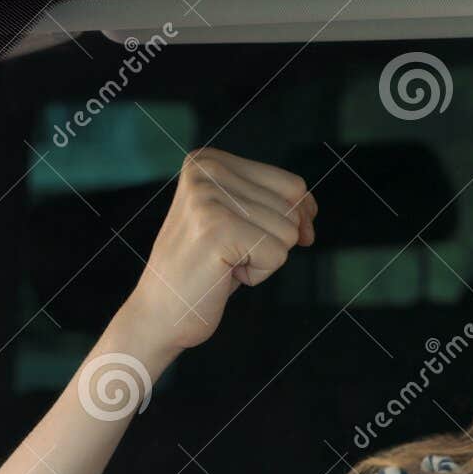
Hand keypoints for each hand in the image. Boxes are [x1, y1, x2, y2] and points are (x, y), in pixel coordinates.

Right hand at [120, 147, 316, 353]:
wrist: (160, 313)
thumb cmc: (206, 270)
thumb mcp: (240, 223)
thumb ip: (274, 204)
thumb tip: (311, 208)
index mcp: (209, 160)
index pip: (293, 186)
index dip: (294, 222)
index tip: (256, 241)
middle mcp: (206, 170)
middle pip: (294, 208)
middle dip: (272, 242)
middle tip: (227, 255)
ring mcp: (209, 197)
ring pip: (288, 232)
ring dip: (263, 260)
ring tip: (223, 263)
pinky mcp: (217, 228)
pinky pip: (277, 255)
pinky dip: (257, 275)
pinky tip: (223, 274)